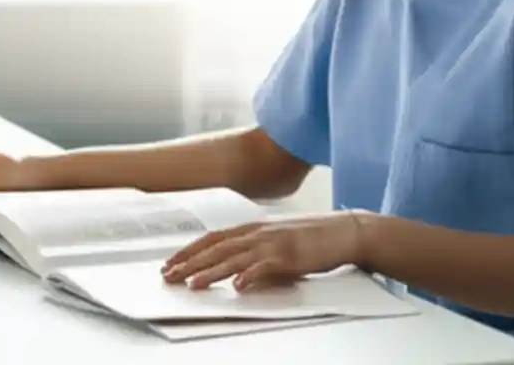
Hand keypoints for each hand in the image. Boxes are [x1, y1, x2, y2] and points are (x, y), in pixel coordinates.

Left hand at [160, 211, 372, 290]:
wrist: (343, 230)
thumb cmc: (311, 236)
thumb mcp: (276, 240)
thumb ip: (254, 252)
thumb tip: (234, 271)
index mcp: (253, 228)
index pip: (213, 238)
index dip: (190, 250)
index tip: (172, 262)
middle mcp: (258, 233)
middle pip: (216, 248)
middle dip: (190, 262)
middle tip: (169, 275)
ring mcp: (273, 243)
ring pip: (234, 258)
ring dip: (211, 271)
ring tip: (192, 284)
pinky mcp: (290, 256)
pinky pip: (265, 267)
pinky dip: (250, 275)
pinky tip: (237, 285)